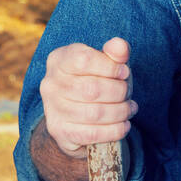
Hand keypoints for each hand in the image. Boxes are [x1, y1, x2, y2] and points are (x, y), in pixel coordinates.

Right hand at [39, 37, 135, 156]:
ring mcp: (53, 109)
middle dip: (119, 91)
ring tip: (130, 108)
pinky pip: (92, 134)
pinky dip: (115, 130)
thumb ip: (114, 52)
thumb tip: (120, 46)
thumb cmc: (95, 80)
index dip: (110, 67)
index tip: (124, 72)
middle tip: (128, 93)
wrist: (75, 115)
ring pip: (95, 113)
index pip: (84, 60)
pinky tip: (124, 124)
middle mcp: (50, 84)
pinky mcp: (60, 131)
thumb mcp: (105, 62)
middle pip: (92, 89)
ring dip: (121, 111)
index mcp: (59, 60)